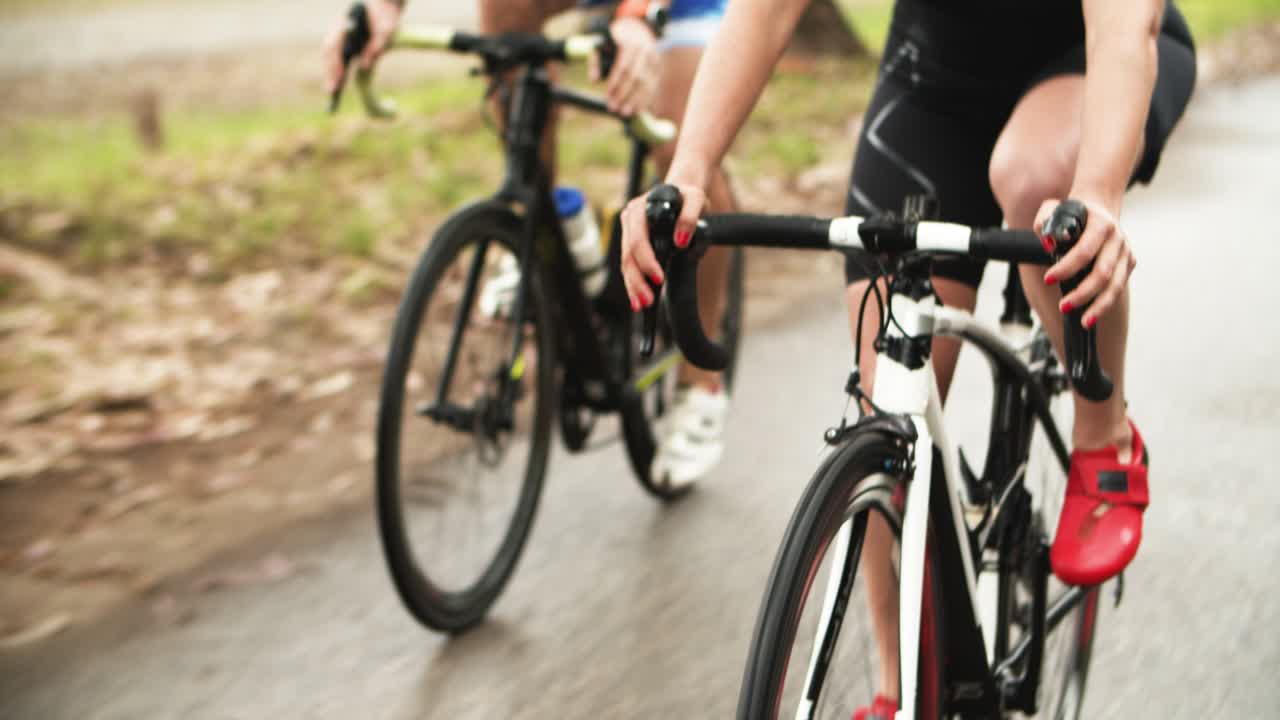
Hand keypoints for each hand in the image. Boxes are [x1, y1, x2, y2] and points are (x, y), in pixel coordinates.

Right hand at [323, 0, 403, 93]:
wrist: (383, 5)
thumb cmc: (385, 17)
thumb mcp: (386, 30)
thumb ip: (377, 45)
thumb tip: (365, 67)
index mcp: (348, 22)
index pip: (336, 44)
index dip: (336, 63)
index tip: (339, 78)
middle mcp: (338, 26)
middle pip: (328, 50)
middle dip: (330, 70)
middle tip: (332, 90)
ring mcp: (338, 31)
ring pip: (328, 52)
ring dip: (330, 70)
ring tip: (333, 90)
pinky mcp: (342, 38)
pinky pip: (334, 53)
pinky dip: (334, 66)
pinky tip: (338, 81)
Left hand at [590, 16, 659, 115]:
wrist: (638, 29)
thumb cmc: (615, 42)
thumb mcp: (602, 45)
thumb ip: (595, 61)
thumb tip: (593, 80)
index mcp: (630, 43)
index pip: (623, 66)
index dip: (615, 83)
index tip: (608, 96)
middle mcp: (645, 51)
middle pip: (636, 77)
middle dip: (624, 95)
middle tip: (614, 108)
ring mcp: (655, 60)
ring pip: (647, 84)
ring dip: (636, 101)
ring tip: (625, 113)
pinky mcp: (659, 68)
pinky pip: (654, 87)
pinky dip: (646, 100)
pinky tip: (638, 110)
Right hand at [620, 181, 707, 310]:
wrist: (682, 189)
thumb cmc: (689, 194)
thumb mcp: (696, 199)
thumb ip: (690, 218)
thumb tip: (680, 241)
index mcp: (639, 209)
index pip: (638, 240)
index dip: (647, 262)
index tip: (660, 278)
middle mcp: (630, 219)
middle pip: (628, 255)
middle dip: (637, 281)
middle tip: (647, 301)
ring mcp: (629, 231)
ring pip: (626, 263)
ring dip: (633, 285)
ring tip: (642, 305)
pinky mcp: (633, 241)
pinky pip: (630, 264)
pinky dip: (634, 282)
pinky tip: (638, 298)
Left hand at [1037, 196, 1136, 328]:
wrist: (1098, 209)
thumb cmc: (1072, 213)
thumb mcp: (1053, 209)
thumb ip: (1044, 222)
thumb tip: (1048, 244)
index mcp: (1101, 224)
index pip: (1084, 250)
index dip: (1067, 267)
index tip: (1048, 279)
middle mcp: (1117, 238)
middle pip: (1103, 272)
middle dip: (1083, 293)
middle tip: (1063, 306)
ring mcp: (1126, 252)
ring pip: (1116, 285)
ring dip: (1099, 305)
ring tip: (1084, 321)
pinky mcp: (1129, 263)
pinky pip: (1118, 286)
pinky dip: (1106, 301)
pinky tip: (1093, 313)